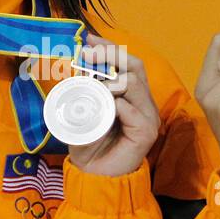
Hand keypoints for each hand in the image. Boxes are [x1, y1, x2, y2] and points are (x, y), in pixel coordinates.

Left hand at [65, 33, 160, 177]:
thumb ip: (81, 91)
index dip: (110, 48)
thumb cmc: (88, 145)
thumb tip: (72, 64)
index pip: (129, 63)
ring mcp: (148, 118)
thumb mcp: (81, 111)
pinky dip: (112, 106)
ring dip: (108, 83)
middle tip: (86, 55)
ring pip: (133, 83)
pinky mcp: (146, 133)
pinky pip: (129, 109)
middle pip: (136, 66)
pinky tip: (100, 113)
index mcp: (133, 97)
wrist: (94, 178)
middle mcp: (144, 104)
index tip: (88, 40)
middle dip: (110, 55)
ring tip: (91, 92)